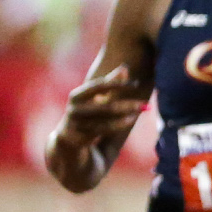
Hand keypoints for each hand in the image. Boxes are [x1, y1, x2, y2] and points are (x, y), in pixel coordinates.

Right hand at [47, 64, 148, 189]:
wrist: (67, 144)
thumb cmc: (86, 118)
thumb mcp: (95, 101)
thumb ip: (109, 86)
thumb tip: (125, 67)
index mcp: (77, 96)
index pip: (97, 86)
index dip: (116, 83)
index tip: (135, 83)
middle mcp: (74, 109)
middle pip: (103, 104)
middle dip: (126, 103)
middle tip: (144, 103)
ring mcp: (75, 124)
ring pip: (104, 117)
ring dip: (124, 113)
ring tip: (140, 110)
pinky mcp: (79, 138)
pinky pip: (101, 130)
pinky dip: (117, 124)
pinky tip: (130, 120)